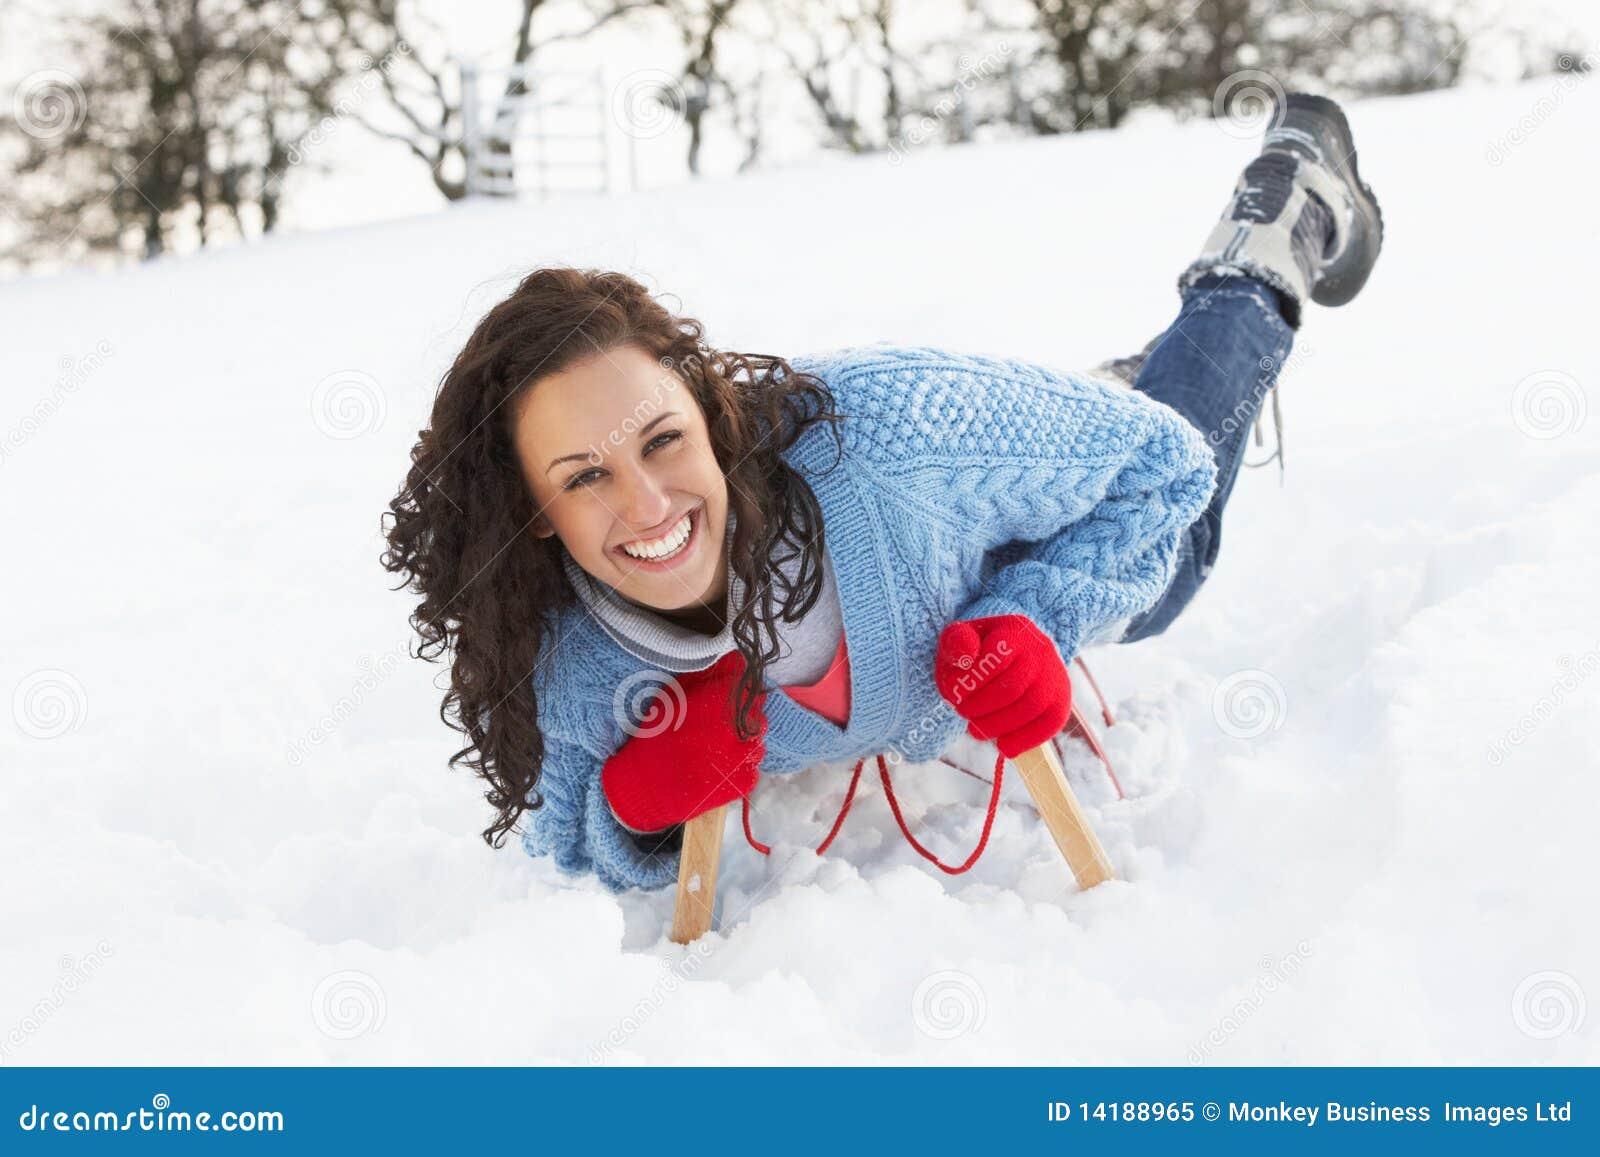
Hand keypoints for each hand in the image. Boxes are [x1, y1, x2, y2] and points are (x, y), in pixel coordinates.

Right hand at [601, 650, 765, 832]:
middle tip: (720, 731)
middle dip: (743, 721)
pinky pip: (753, 769)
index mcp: (723, 699)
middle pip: (757, 717)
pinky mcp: (744, 781)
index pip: (750, 689)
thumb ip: (706, 677)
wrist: (645, 782)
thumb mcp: (675, 695)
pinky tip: (718, 769)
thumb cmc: (656, 735)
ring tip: (718, 752)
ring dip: (742, 746)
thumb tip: (733, 658)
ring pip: (757, 744)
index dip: (740, 696)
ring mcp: (744, 754)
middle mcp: (739, 724)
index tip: (727, 704)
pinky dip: (740, 769)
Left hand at [934, 614, 1071, 757]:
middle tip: (965, 715)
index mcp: (1014, 631)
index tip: (955, 696)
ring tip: (978, 732)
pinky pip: (1050, 723)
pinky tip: (1005, 747)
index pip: (995, 660)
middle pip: (1012, 688)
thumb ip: (956, 642)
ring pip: (1031, 707)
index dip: (972, 685)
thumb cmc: (979, 651)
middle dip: (982, 709)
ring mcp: (1055, 675)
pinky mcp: (1062, 699)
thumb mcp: (961, 638)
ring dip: (999, 727)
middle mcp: (1041, 649)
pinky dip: (1026, 740)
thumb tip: (966, 656)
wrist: (1013, 655)